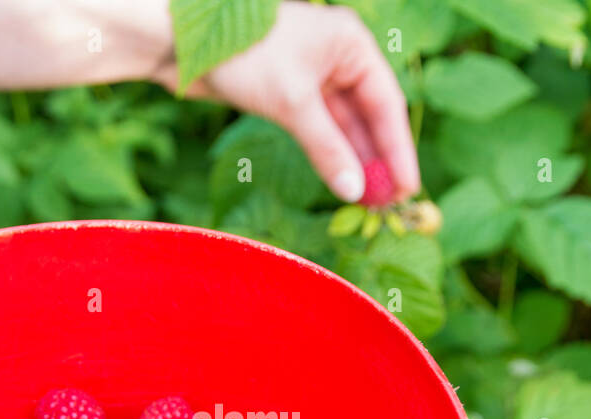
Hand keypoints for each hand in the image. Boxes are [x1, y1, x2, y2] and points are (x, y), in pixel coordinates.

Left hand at [166, 2, 419, 203]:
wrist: (182, 42)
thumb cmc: (244, 54)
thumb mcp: (293, 102)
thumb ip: (327, 148)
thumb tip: (354, 191)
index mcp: (351, 44)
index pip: (387, 104)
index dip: (399, 150)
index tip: (408, 189)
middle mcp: (337, 58)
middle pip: (369, 118)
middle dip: (378, 161)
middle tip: (389, 205)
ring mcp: (313, 76)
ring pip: (343, 127)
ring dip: (354, 163)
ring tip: (368, 202)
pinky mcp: (288, 94)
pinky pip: (319, 131)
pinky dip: (329, 156)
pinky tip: (341, 181)